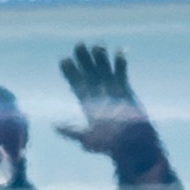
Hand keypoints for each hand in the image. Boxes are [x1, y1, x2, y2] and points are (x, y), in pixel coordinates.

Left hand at [54, 42, 149, 158]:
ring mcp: (111, 91)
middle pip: (88, 73)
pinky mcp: (124, 90)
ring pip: (104, 70)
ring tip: (98, 46)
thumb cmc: (111, 145)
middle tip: (79, 45)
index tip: (64, 60)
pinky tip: (119, 52)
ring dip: (101, 58)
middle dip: (84, 59)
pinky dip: (120, 63)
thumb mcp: (89, 139)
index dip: (70, 72)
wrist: (133, 145)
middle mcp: (98, 95)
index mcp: (87, 104)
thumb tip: (56, 126)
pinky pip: (121, 73)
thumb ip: (73, 131)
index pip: (76, 84)